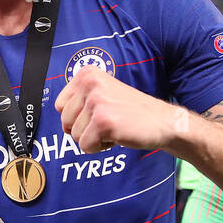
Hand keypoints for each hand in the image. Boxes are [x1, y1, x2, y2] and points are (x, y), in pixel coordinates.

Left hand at [54, 66, 179, 153]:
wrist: (163, 121)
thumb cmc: (130, 112)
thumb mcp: (102, 94)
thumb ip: (79, 101)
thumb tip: (62, 122)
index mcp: (86, 74)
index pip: (60, 106)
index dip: (76, 117)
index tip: (97, 114)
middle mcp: (90, 84)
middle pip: (65, 122)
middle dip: (84, 129)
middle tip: (108, 123)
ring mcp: (96, 102)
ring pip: (74, 136)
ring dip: (93, 138)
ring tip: (114, 128)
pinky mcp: (103, 121)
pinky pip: (85, 146)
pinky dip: (99, 147)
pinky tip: (117, 135)